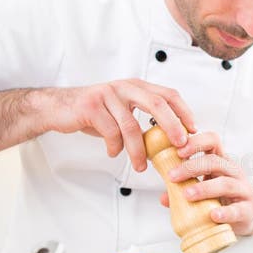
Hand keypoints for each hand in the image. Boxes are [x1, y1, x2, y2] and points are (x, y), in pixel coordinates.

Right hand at [47, 79, 196, 170]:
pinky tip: (113, 153)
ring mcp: (108, 95)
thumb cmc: (95, 113)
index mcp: (136, 87)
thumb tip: (169, 142)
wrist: (59, 108)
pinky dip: (115, 147)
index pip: (168, 94)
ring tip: (139, 166)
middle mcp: (125, 87)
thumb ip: (142, 120)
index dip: (184, 111)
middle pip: (157, 104)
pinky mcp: (92, 106)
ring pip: (131, 126)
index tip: (194, 129)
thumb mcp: (122, 111)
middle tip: (180, 146)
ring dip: (138, 151)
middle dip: (172, 126)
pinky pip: (111, 132)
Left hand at [161, 131, 252, 235]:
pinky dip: (225, 212)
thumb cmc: (223, 198)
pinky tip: (213, 214)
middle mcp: (234, 172)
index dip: (196, 142)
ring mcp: (243, 190)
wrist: (247, 217)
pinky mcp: (248, 210)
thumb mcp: (203, 189)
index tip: (178, 151)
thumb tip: (164, 197)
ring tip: (187, 195)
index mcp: (222, 162)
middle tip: (172, 176)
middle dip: (192, 167)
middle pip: (215, 161)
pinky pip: (237, 210)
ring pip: (225, 184)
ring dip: (204, 188)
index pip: (212, 141)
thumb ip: (183, 190)